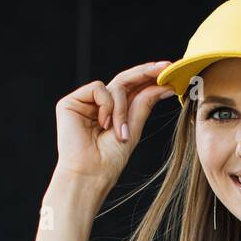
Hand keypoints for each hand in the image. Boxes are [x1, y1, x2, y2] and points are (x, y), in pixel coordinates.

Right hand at [54, 61, 176, 188]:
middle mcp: (99, 104)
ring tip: (119, 132)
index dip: (150, 78)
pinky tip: (102, 124)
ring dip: (122, 109)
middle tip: (165, 67)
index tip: (170, 71)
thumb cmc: (109, 160)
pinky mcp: (70, 102)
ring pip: (114, 86)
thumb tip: (164, 85)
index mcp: (114, 112)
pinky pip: (98, 88)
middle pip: (125, 80)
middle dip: (146, 72)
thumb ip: (144, 104)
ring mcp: (85, 102)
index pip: (133, 88)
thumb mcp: (133, 129)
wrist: (90, 174)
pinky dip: (106, 105)